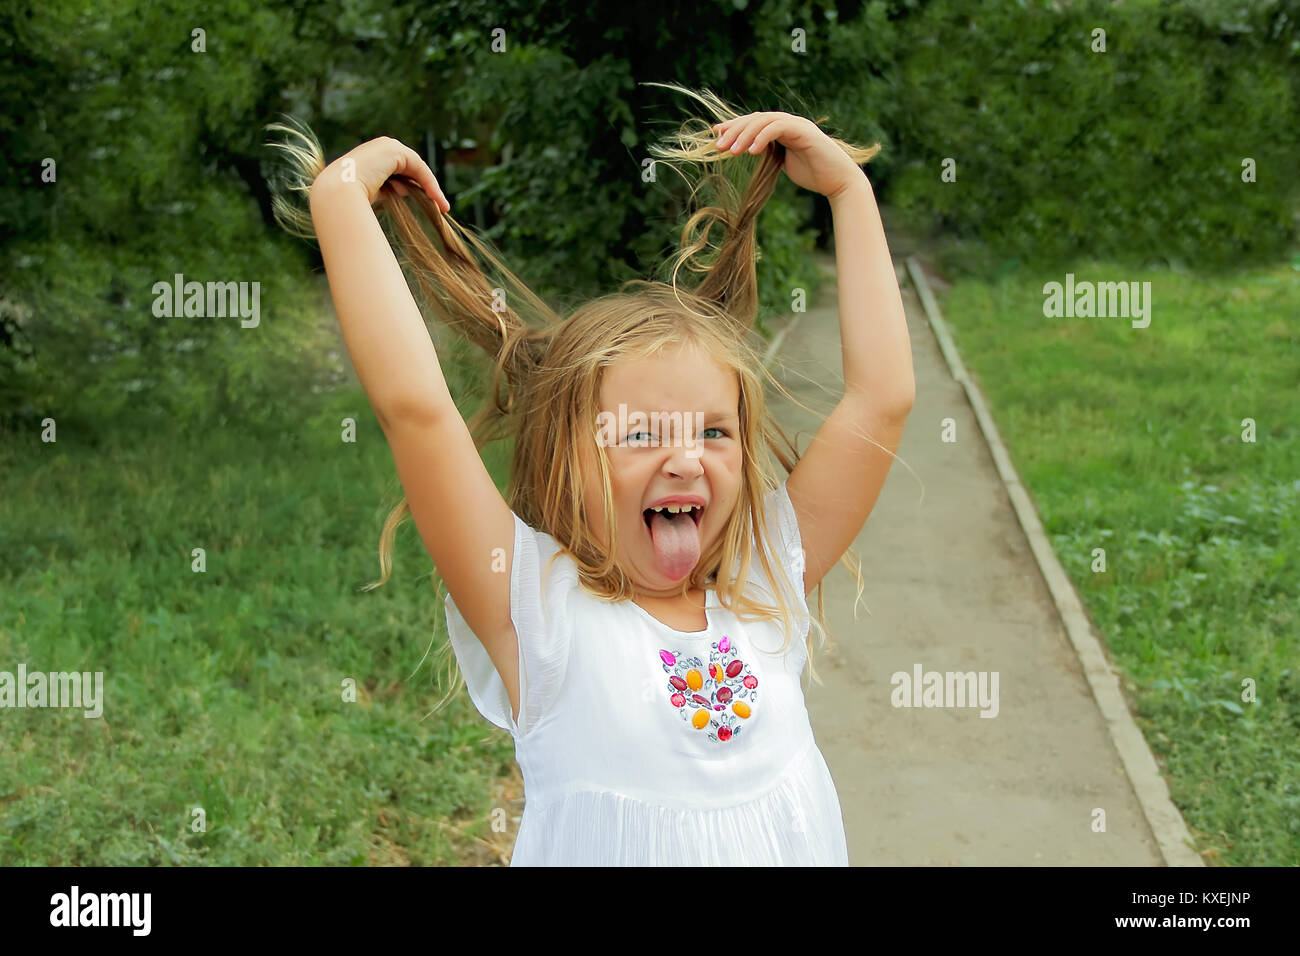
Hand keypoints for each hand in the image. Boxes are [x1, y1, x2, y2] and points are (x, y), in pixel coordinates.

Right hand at [313, 136, 450, 211]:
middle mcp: (380, 146)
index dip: (414, 187)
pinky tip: (437, 199)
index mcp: (372, 155)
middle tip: (440, 205)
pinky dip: (430, 184)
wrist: (337, 192)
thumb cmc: (348, 198)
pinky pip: (419, 168)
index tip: (428, 203)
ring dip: (431, 187)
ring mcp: (387, 146)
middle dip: (426, 187)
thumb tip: (404, 190)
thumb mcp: (372, 192)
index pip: (400, 170)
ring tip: (442, 206)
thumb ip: (387, 189)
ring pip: (417, 168)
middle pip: (411, 168)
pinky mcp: (395, 151)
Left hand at [712, 112, 863, 198]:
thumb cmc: (813, 174)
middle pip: (756, 119)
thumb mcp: (783, 162)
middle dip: (735, 130)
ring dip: (745, 134)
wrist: (838, 181)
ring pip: (764, 121)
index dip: (735, 126)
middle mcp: (789, 122)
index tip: (717, 135)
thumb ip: (768, 152)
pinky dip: (762, 137)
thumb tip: (747, 150)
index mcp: (782, 129)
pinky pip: (778, 128)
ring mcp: (797, 124)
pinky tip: (751, 151)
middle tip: (719, 145)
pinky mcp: (804, 131)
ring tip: (732, 150)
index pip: (754, 122)